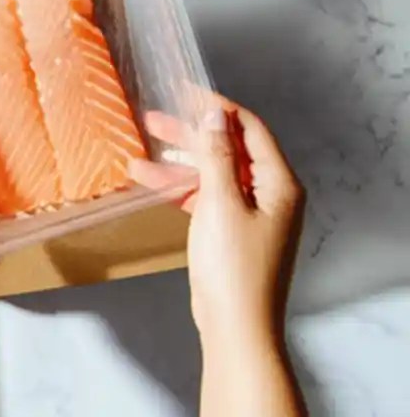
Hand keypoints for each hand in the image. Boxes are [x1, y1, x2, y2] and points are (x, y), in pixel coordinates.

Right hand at [130, 94, 304, 343]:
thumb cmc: (233, 267)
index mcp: (278, 183)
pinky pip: (206, 198)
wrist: (235, 325)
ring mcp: (251, 214)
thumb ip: (217, 157)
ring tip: (138, 152)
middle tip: (152, 118)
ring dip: (178, 163)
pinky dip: (179, 189)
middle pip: (229, 150)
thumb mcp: (220, 204)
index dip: (216, 107)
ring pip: (213, 174)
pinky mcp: (232, 231)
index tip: (182, 91)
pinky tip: (147, 182)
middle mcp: (270, 194)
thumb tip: (214, 115)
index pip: (249, 129)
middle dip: (190, 134)